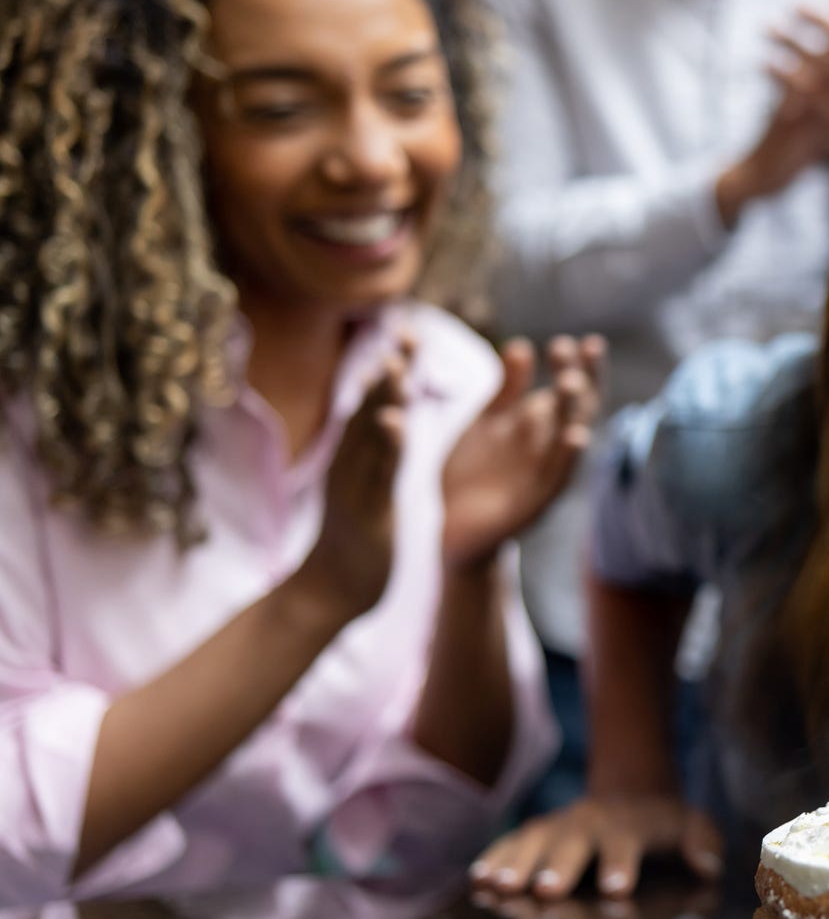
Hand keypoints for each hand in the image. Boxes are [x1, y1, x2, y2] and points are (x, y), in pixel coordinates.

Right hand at [290, 339, 409, 621]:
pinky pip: (376, 477)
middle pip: (371, 407)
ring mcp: (357, 488)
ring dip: (383, 398)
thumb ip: (374, 446)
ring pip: (370, 436)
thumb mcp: (365, 483)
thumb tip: (386, 408)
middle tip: (407, 329)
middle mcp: (353, 465)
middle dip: (390, 369)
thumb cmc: (353, 533)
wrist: (330, 590)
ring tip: (396, 364)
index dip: (393, 366)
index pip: (377, 402)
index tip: (409, 329)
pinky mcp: (367, 514)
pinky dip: (384, 449)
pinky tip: (394, 424)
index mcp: (359, 456)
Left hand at [440, 335, 603, 569]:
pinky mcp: (535, 502)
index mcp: (539, 426)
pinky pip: (558, 478)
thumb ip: (506, 389)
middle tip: (567, 349)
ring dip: (572, 411)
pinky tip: (575, 436)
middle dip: (574, 378)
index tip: (576, 340)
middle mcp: (549, 447)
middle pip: (573, 408)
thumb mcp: (487, 423)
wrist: (453, 527)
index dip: (576, 366)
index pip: (567, 390)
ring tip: (569, 382)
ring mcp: (545, 473)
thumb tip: (523, 345)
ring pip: (568, 439)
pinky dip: (568, 458)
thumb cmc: (474, 473)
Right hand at [472, 790, 723, 899]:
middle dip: (558, 868)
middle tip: (545, 891)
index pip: (626, 845)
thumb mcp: (695, 827)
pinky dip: (492, 862)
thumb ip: (704, 844)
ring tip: (495, 888)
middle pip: (571, 845)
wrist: (630, 793)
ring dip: (513, 866)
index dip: (622, 865)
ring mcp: (556, 828)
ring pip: (531, 845)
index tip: (617, 890)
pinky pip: (508, 846)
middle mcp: (587, 824)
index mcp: (629, 825)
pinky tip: (478, 884)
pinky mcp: (532, 837)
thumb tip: (708, 867)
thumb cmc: (665, 826)